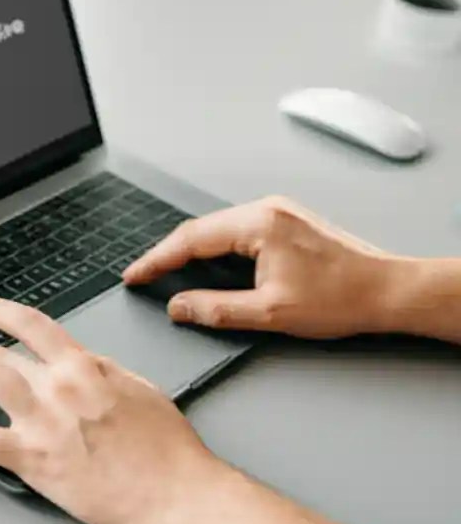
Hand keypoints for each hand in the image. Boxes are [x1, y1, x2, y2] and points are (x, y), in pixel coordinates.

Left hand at [0, 296, 223, 523]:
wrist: (175, 495)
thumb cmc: (168, 450)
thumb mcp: (141, 390)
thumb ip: (104, 372)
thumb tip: (83, 362)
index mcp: (85, 367)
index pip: (29, 324)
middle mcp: (59, 386)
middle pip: (0, 354)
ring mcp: (42, 421)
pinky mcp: (32, 458)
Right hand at [123, 196, 393, 338]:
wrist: (388, 291)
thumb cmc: (342, 298)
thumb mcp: (270, 313)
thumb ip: (216, 309)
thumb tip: (179, 307)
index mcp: (259, 224)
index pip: (191, 239)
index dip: (156, 259)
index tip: (134, 274)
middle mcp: (267, 209)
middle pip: (201, 228)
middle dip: (169, 253)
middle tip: (144, 275)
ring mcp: (278, 211)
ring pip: (218, 228)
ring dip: (192, 249)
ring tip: (168, 270)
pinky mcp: (287, 220)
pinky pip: (237, 229)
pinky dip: (215, 246)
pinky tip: (208, 262)